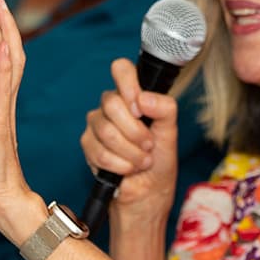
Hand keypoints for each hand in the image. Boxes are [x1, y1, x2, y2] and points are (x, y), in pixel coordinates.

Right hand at [80, 57, 180, 221]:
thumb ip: (165, 108)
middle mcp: (111, 105)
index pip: (121, 69)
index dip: (128, 84)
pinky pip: (99, 151)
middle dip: (136, 131)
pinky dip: (119, 164)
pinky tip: (127, 169)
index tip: (139, 107)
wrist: (149, 190)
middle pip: (112, 102)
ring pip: (107, 131)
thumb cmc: (160, 159)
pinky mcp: (88, 145)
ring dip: (130, 152)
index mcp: (132, 95)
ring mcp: (97, 124)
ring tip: (141, 161)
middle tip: (148, 146)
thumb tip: (143, 99)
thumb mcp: (171, 131)